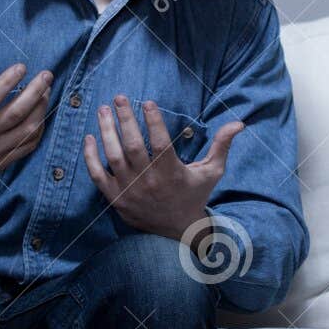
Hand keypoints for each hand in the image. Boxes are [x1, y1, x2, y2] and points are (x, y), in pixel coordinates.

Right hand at [0, 52, 52, 208]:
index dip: (8, 81)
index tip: (22, 67)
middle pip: (15, 114)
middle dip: (35, 92)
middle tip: (46, 75)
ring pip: (25, 131)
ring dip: (40, 110)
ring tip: (47, 92)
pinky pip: (25, 148)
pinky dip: (37, 131)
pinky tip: (40, 116)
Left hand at [83, 95, 243, 241]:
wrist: (178, 231)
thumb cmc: (195, 195)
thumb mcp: (212, 171)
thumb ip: (222, 145)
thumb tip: (239, 123)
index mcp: (172, 173)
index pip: (159, 141)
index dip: (153, 120)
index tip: (148, 102)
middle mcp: (149, 181)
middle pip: (132, 145)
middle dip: (124, 118)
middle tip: (118, 97)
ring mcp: (129, 190)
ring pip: (113, 156)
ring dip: (106, 131)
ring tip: (102, 110)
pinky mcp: (115, 199)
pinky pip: (97, 175)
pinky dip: (90, 157)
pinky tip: (90, 138)